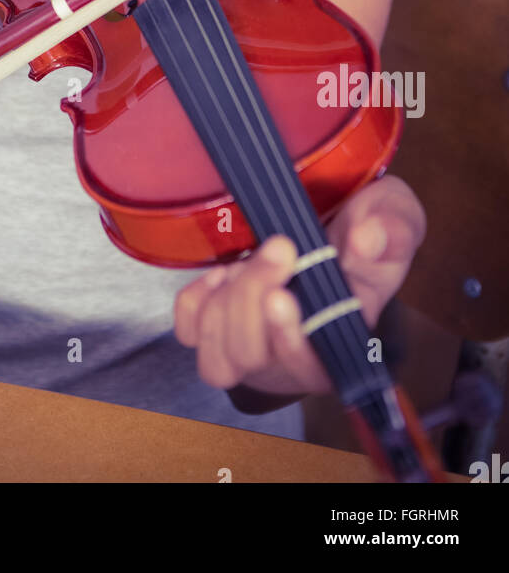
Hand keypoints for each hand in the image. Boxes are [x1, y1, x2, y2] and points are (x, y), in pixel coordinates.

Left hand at [173, 175, 425, 398]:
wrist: (330, 217)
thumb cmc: (362, 228)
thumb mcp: (394, 218)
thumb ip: (395, 228)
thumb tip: (368, 239)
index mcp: (341, 346)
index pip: (309, 369)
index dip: (289, 340)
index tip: (282, 297)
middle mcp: (291, 358)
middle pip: (251, 356)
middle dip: (254, 298)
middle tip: (279, 247)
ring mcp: (249, 346)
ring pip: (217, 357)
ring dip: (226, 303)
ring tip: (248, 259)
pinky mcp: (216, 326)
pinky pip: (190, 331)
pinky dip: (197, 304)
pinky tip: (221, 272)